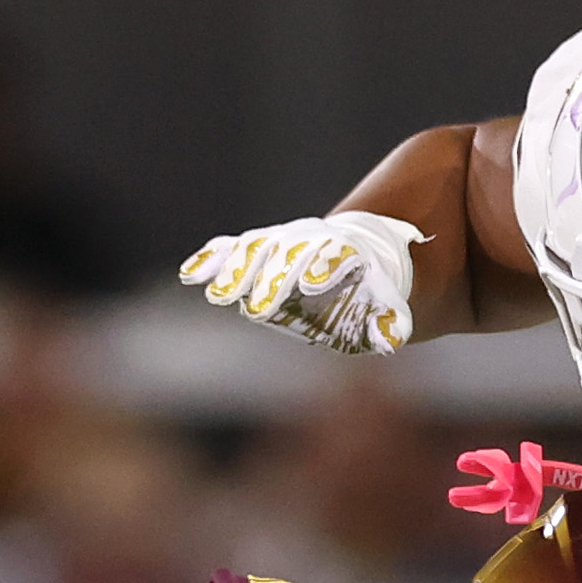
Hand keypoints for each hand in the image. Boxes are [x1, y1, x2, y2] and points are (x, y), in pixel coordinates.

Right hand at [180, 213, 421, 355]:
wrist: (353, 258)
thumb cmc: (369, 293)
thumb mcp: (385, 308)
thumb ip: (386, 322)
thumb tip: (391, 340)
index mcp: (346, 253)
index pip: (336, 255)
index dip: (326, 267)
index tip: (313, 285)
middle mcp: (310, 242)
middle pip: (290, 254)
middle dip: (274, 279)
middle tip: (259, 308)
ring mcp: (280, 244)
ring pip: (257, 249)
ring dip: (237, 270)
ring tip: (217, 295)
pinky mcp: (256, 249)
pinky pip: (230, 250)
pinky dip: (211, 260)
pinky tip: (190, 275)